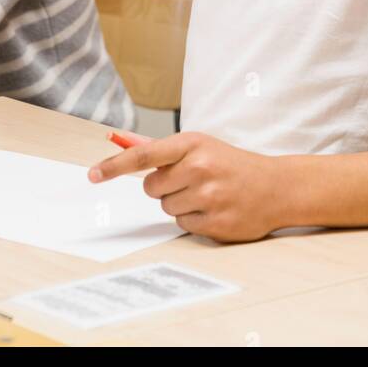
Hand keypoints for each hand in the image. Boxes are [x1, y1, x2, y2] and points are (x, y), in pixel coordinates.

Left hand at [88, 130, 284, 241]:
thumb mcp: (198, 146)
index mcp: (192, 143)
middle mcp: (200, 168)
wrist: (275, 186)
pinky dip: (192, 219)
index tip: (92, 175)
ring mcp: (209, 197)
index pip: (144, 156)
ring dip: (178, 203)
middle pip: (151, 187)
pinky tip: (212, 209)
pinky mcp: (216, 223)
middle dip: (162, 186)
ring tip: (205, 194)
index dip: (114, 166)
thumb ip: (159, 148)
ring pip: (165, 208)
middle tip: (189, 180)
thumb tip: (119, 141)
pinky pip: (182, 225)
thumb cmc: (229, 163)